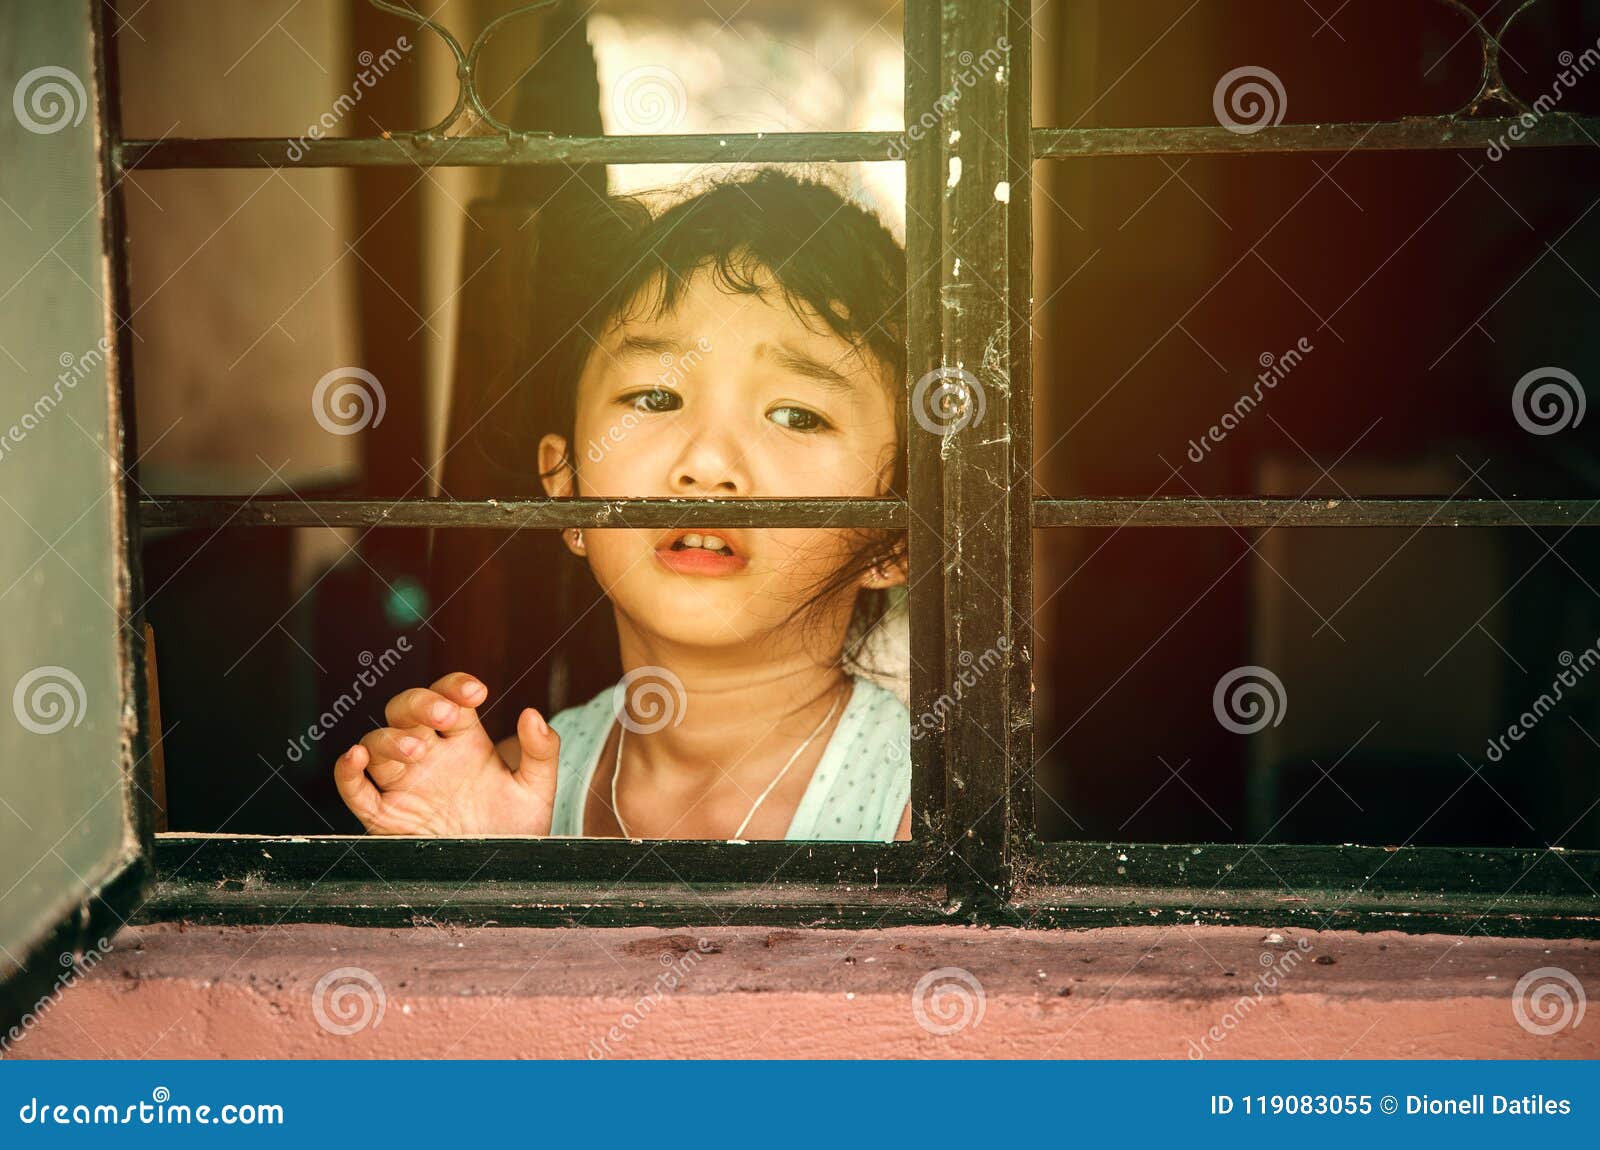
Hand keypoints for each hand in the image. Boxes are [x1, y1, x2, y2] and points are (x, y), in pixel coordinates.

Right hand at [333, 672, 559, 835]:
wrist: (501, 875)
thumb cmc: (517, 829)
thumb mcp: (537, 789)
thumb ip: (541, 751)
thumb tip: (533, 714)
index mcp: (463, 740)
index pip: (449, 698)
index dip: (455, 686)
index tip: (476, 692)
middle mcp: (430, 755)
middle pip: (405, 710)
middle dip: (419, 704)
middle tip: (444, 716)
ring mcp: (404, 783)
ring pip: (377, 744)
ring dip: (390, 739)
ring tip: (417, 751)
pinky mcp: (385, 816)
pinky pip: (356, 790)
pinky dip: (347, 772)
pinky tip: (355, 758)